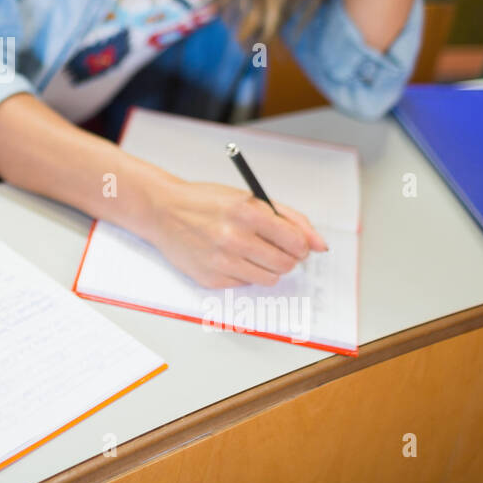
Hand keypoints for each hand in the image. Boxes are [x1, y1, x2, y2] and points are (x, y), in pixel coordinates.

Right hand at [142, 178, 328, 289]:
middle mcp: (234, 238)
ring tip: (249, 252)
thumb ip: (290, 218)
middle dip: (285, 257)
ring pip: (269, 279)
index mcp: (247, 212)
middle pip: (286, 264)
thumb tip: (320, 245)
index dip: (300, 245)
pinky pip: (245, 284)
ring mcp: (221, 261)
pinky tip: (228, 257)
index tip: (293, 243)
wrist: (162, 211)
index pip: (296, 242)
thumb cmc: (207, 202)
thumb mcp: (249, 198)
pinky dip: (243, 273)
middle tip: (271, 247)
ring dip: (266, 267)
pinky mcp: (211, 278)